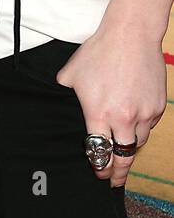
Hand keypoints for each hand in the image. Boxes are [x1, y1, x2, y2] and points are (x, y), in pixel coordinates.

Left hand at [55, 23, 166, 185]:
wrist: (131, 35)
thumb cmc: (99, 52)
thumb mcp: (72, 73)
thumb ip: (66, 92)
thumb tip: (60, 99)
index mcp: (99, 114)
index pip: (99, 152)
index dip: (99, 167)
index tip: (99, 174)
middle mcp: (123, 119)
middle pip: (122, 157)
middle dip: (117, 172)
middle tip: (114, 181)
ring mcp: (143, 114)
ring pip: (138, 143)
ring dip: (129, 149)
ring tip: (122, 152)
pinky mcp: (157, 107)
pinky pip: (149, 126)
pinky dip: (141, 128)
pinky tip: (134, 124)